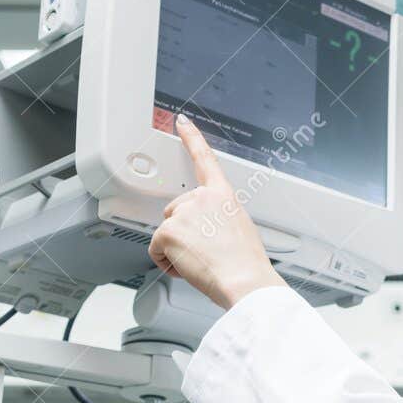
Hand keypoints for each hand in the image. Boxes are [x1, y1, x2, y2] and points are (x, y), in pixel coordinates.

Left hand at [147, 115, 287, 309]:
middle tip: (205, 251)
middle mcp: (201, 197)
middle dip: (183, 232)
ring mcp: (183, 212)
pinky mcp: (168, 229)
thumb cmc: (246, 263)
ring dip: (177, 250)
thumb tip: (205, 230)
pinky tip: (189, 267)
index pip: (205, 158)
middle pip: (175, 210)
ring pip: (167, 232)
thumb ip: (218, 218)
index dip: (192, 137)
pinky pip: (157, 249)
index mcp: (223, 195)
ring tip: (202, 261)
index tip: (181, 122)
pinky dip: (167, 262)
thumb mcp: (240, 229)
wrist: (244, 280)